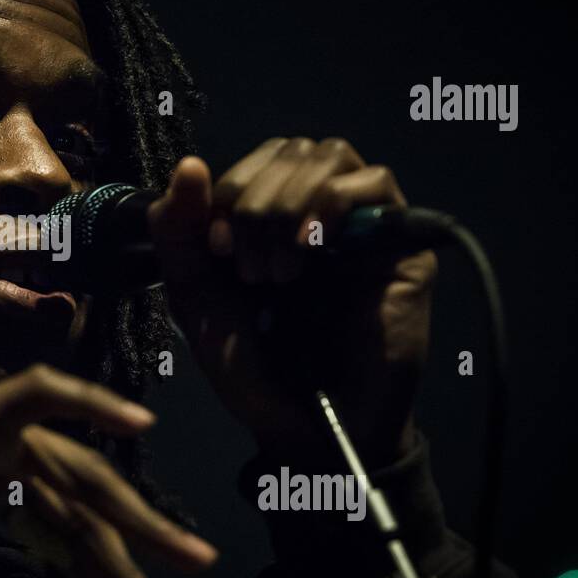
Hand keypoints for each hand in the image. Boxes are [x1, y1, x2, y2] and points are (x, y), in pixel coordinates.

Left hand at [147, 140, 437, 464]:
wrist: (303, 428)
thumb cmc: (251, 370)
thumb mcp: (195, 297)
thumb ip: (178, 232)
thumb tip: (190, 164)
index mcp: (269, 221)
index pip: (257, 159)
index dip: (229, 187)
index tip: (217, 249)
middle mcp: (316, 216)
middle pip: (292, 149)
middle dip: (255, 198)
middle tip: (246, 265)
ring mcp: (359, 228)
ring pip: (333, 154)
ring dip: (290, 201)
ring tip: (279, 269)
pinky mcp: (400, 247)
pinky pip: (378, 183)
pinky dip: (333, 203)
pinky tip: (310, 247)